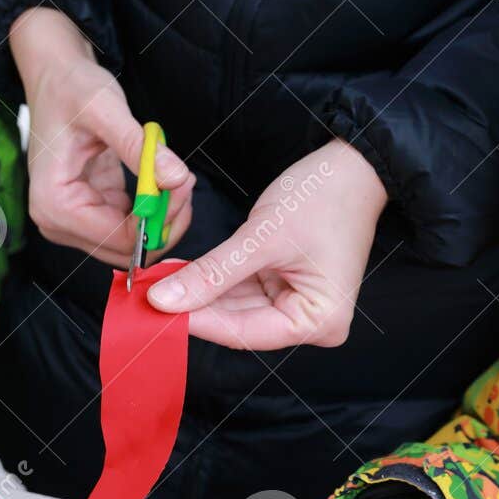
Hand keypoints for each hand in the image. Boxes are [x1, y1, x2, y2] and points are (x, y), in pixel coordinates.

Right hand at [9, 8, 193, 264]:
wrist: (57, 77)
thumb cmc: (71, 89)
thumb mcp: (105, 110)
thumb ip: (139, 148)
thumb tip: (176, 178)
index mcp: (54, 205)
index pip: (120, 239)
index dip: (159, 218)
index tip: (183, 183)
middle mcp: (59, 223)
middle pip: (128, 251)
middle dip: (164, 222)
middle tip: (186, 181)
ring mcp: (74, 222)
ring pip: (134, 243)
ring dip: (162, 217)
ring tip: (179, 178)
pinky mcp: (92, 212)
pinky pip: (132, 227)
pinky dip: (154, 210)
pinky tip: (166, 182)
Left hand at [145, 138, 386, 348]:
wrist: (353, 166)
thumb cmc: (323, 199)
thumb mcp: (261, 238)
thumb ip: (212, 273)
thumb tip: (165, 301)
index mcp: (318, 322)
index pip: (244, 332)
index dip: (196, 320)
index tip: (152, 311)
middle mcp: (310, 321)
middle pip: (239, 323)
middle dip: (194, 305)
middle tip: (145, 295)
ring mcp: (298, 304)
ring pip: (236, 306)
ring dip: (199, 292)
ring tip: (157, 280)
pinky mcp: (286, 285)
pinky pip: (243, 289)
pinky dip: (213, 279)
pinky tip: (180, 272)